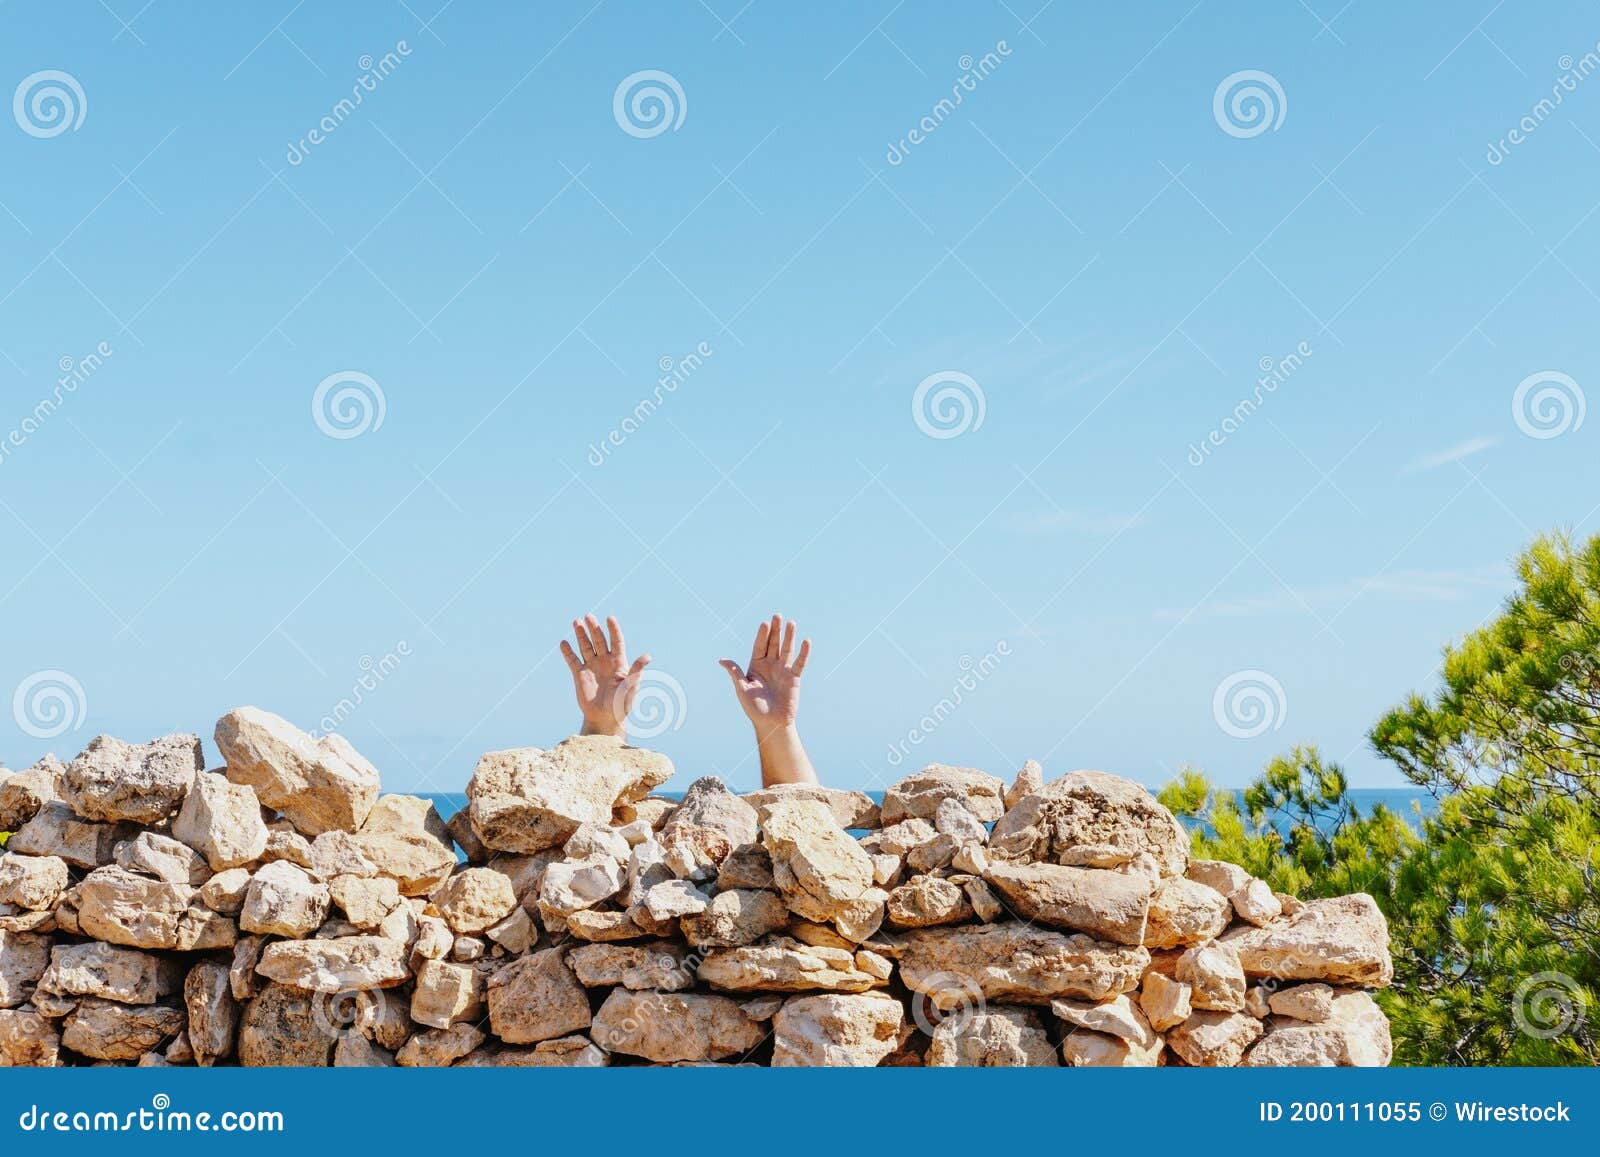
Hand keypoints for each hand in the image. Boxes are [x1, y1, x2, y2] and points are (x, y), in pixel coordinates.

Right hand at [560, 614, 650, 738]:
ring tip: (576, 622)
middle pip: (599, 640)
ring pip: (586, 646)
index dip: (613, 629)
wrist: (605, 718)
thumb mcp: (631, 687)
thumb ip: (637, 670)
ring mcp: (592, 666)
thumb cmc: (622, 704)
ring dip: (581, 635)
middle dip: (594, 628)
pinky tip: (564, 643)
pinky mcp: (580, 674)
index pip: (616, 641)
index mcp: (619, 662)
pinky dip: (568, 652)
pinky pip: (573, 660)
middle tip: (588, 616)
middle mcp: (605, 661)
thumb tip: (648, 656)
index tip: (609, 618)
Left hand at [720, 614, 809, 735]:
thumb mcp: (742, 689)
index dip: (762, 635)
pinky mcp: (794, 678)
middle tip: (777, 615)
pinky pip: (800, 663)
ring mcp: (783, 670)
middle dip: (775, 630)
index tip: (764, 623)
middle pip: (773, 644)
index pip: (759, 646)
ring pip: (786, 650)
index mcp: (756, 666)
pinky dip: (803, 653)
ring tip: (791, 623)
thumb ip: (735, 673)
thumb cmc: (754, 708)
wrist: (771, 723)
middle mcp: (770, 665)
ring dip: (789, 637)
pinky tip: (806, 641)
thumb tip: (722, 660)